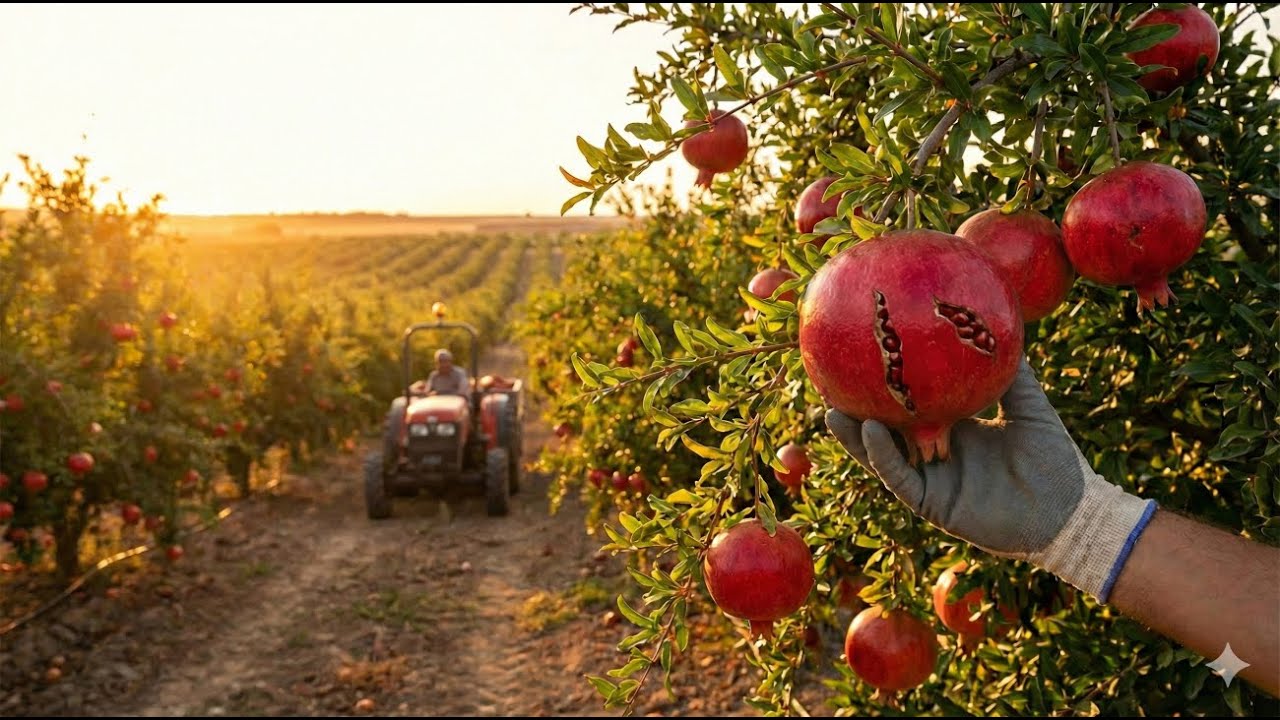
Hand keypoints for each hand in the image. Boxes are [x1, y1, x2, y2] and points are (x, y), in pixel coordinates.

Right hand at [825, 359, 1155, 601]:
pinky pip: (898, 476)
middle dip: (856, 408)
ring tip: (831, 407)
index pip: (912, 403)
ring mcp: (930, 478)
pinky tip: (869, 430)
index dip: (888, 385)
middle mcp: (935, 452)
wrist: (1068, 510)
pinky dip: (880, 454)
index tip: (866, 356)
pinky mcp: (931, 503)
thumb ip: (1013, 375)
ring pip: (880, 455)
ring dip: (854, 434)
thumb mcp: (1031, 407)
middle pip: (885, 428)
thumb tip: (999, 328)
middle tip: (830, 380)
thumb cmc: (1054, 461)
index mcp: (955, 428)